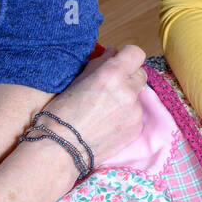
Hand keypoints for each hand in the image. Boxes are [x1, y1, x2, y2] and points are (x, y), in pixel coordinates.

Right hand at [38, 44, 147, 166]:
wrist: (61, 148)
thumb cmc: (61, 113)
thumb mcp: (77, 80)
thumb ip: (100, 63)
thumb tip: (114, 52)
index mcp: (112, 74)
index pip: (136, 53)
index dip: (127, 56)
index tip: (119, 62)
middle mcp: (128, 91)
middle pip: (140, 74)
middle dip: (128, 77)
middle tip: (110, 87)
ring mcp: (135, 112)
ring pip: (138, 96)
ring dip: (127, 98)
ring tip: (105, 109)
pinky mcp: (137, 128)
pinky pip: (136, 115)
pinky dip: (126, 116)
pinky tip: (108, 123)